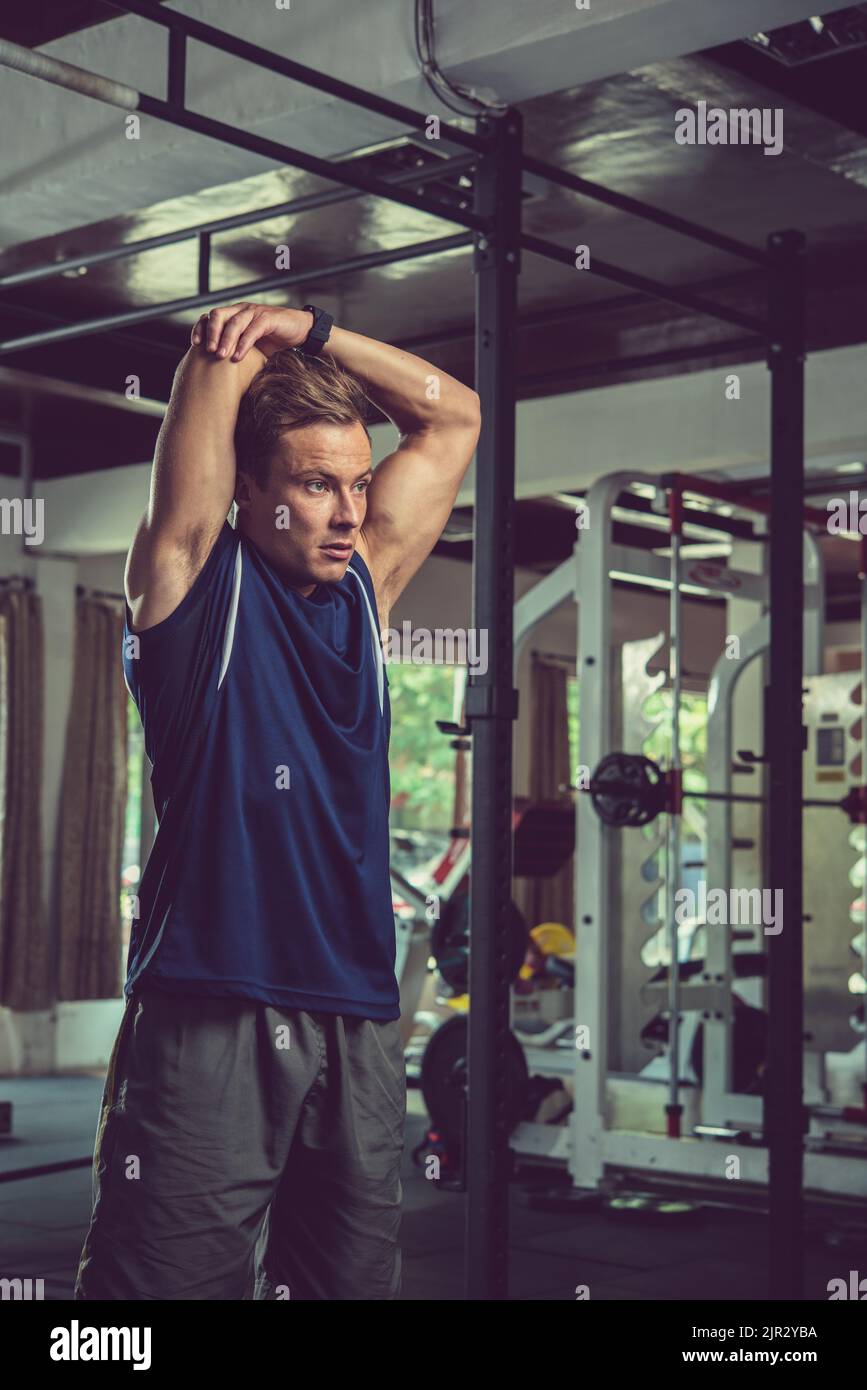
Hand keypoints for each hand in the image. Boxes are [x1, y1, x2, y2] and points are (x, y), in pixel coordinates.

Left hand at [190, 303, 314, 361]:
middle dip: (211, 333)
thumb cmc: (272, 341)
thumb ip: (234, 350)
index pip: (210, 317)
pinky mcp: (268, 318)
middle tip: (209, 351)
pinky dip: (243, 344)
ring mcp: (254, 312)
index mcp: (233, 314)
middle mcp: (241, 310)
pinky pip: (252, 330)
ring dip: (226, 340)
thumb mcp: (249, 346)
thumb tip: (214, 369)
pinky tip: (237, 356)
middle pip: (218, 315)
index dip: (201, 328)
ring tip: (220, 356)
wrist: (299, 333)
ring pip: (234, 322)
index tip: (195, 344)